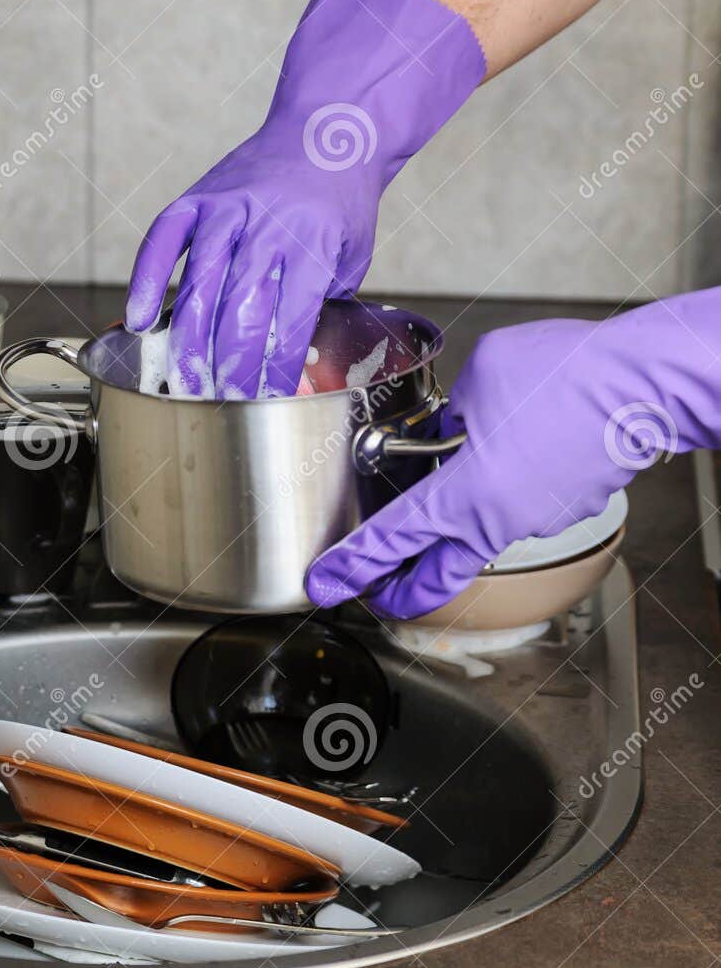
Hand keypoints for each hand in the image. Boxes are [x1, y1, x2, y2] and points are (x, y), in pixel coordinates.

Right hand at [124, 0, 483, 398]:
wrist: (326, 128)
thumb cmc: (339, 201)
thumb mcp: (351, 254)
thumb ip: (323, 302)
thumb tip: (296, 361)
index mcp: (311, 243)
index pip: (290, 318)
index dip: (276, 366)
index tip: (268, 399)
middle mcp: (267, 224)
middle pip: (239, 307)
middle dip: (229, 364)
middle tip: (219, 401)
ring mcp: (227, 208)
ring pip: (200, 282)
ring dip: (188, 338)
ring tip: (182, 378)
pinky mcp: (198, 197)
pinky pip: (163, 241)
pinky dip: (147, 280)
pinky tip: (139, 318)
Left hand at [307, 298, 716, 618]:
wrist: (642, 383)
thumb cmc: (566, 373)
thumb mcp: (480, 376)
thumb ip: (451, 408)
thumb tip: (451, 424)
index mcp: (467, 495)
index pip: (392, 539)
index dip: (352, 565)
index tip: (324, 583)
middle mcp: (501, 520)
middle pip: (439, 578)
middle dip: (402, 593)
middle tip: (376, 593)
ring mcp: (538, 519)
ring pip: (481, 532)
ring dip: (455, 520)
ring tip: (445, 479)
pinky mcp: (568, 506)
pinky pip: (520, 505)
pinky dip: (502, 490)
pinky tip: (510, 450)